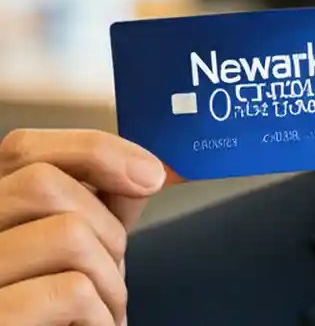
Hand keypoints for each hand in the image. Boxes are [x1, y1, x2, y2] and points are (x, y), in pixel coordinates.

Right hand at [0, 129, 170, 324]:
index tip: (150, 175)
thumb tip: (148, 168)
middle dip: (106, 226)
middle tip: (111, 272)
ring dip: (111, 278)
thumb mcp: (81, 248)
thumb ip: (102, 202)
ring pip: (67, 234)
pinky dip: (103, 314)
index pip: (22, 148)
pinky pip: (71, 291)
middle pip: (42, 185)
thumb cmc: (58, 312)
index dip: (94, 150)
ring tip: (103, 310)